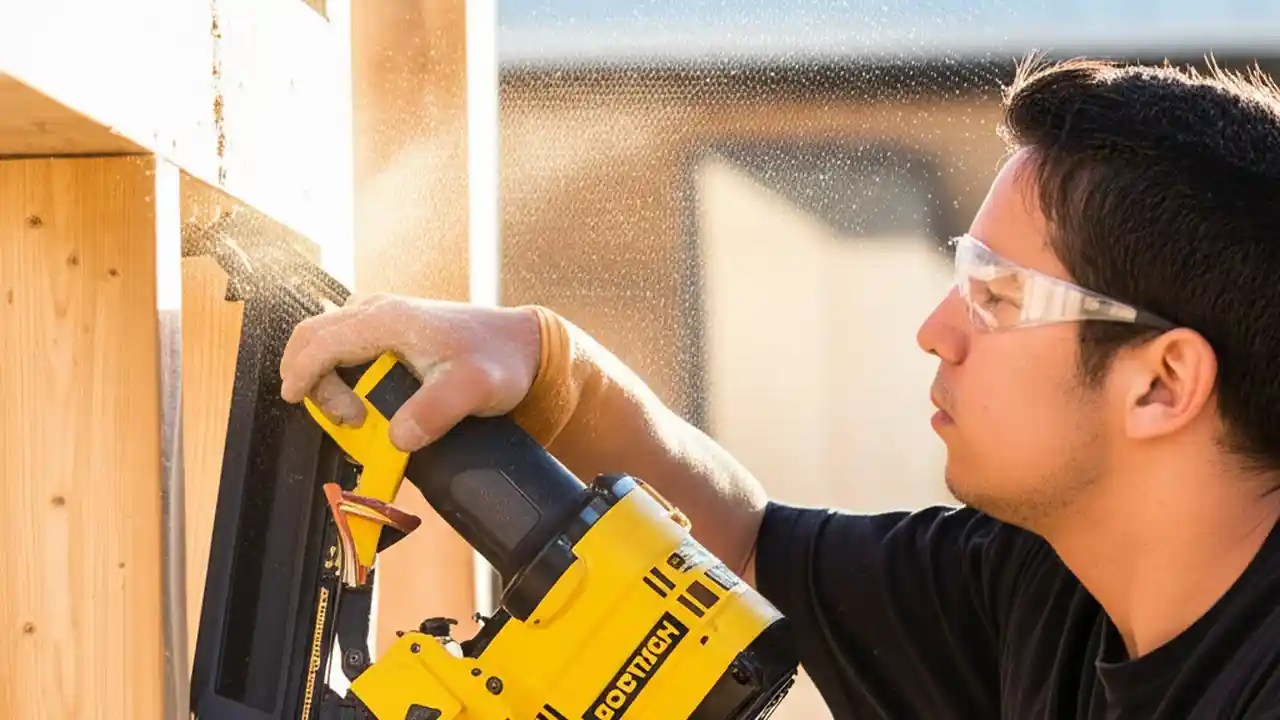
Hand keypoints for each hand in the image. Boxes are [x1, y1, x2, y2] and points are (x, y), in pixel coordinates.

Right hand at [278, 294, 541, 451]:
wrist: (523, 344)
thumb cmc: (500, 360)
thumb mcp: (473, 389)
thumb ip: (435, 412)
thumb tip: (399, 437)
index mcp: (388, 319)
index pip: (320, 341)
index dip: (300, 374)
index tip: (296, 401)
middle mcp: (378, 311)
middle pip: (313, 338)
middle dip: (312, 381)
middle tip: (350, 420)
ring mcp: (382, 318)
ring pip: (327, 343)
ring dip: (328, 380)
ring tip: (363, 414)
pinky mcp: (389, 330)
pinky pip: (347, 348)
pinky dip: (341, 373)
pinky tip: (365, 400)